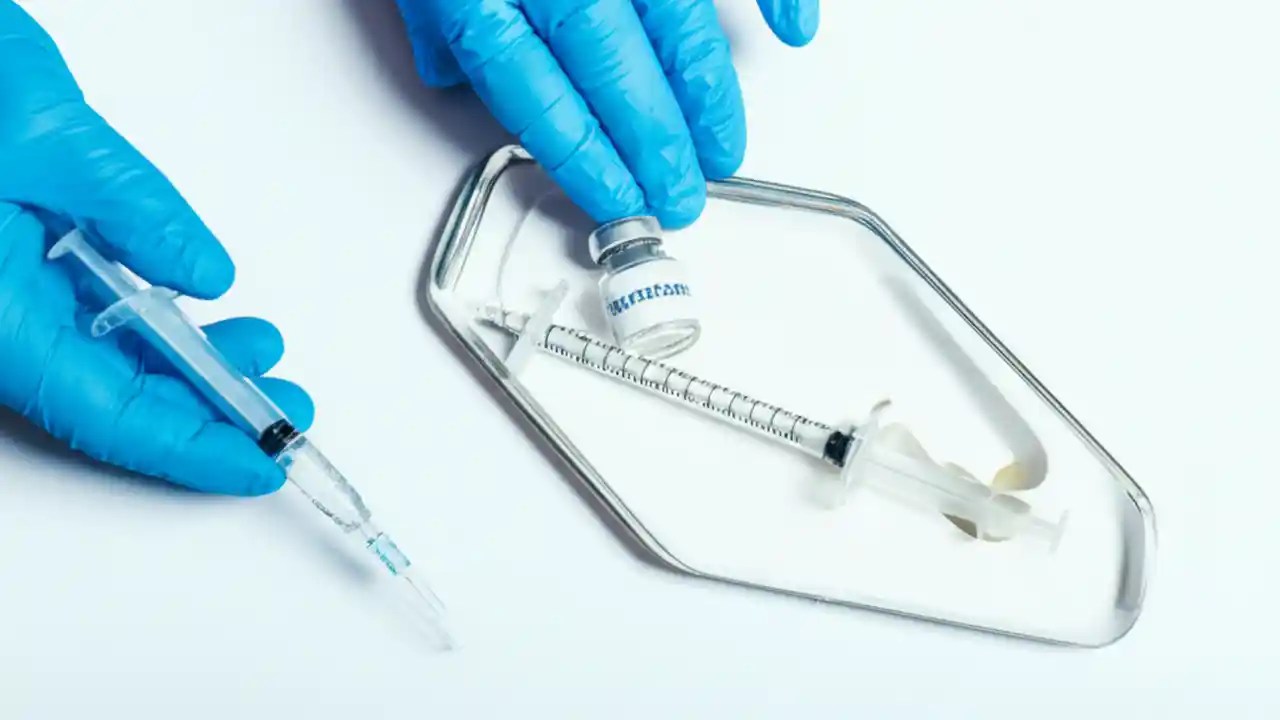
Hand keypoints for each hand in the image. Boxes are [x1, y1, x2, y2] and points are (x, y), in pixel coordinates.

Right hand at [0, 1, 311, 494]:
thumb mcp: (43, 138)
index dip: (192, 448)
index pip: (107, 413)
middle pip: (113, 400)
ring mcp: (6, 299)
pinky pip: (94, 321)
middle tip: (285, 415)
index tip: (258, 464)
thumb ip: (133, 210)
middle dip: (208, 414)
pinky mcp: (18, 272)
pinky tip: (206, 325)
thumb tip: (207, 275)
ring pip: (107, 364)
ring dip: (191, 368)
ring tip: (261, 356)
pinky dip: (157, 328)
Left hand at [395, 0, 818, 227]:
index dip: (584, 155)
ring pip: (679, 21)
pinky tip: (790, 31)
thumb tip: (455, 73)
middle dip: (657, 146)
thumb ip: (431, 9)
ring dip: (708, 92)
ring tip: (724, 149)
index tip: (616, 197)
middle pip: (615, 71)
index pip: (538, 90)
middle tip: (683, 196)